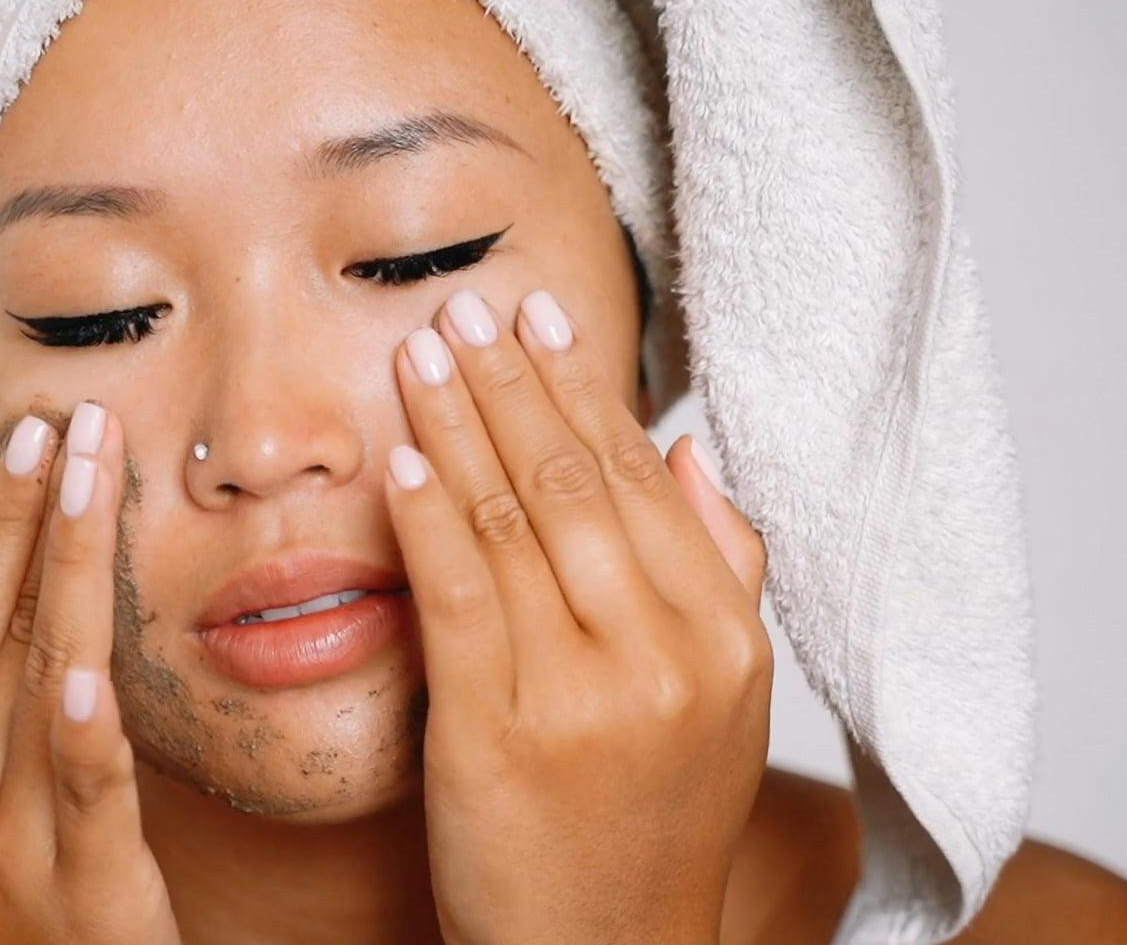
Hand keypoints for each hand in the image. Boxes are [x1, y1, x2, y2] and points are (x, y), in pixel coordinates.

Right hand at [0, 403, 181, 943]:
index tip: (32, 446)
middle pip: (1, 627)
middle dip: (44, 515)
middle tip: (81, 420)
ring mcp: (5, 845)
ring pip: (48, 673)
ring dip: (76, 565)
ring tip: (100, 475)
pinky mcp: (86, 890)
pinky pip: (86, 791)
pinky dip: (82, 729)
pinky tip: (80, 668)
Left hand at [385, 288, 771, 944]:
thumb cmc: (650, 818)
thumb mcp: (722, 701)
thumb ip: (721, 568)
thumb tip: (692, 445)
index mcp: (725, 637)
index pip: (646, 481)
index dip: (585, 392)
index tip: (541, 322)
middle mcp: (663, 655)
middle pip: (577, 483)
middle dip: (513, 384)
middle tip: (467, 308)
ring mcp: (582, 693)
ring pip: (512, 522)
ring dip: (459, 424)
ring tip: (422, 352)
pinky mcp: (496, 730)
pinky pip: (456, 594)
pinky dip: (425, 515)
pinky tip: (401, 457)